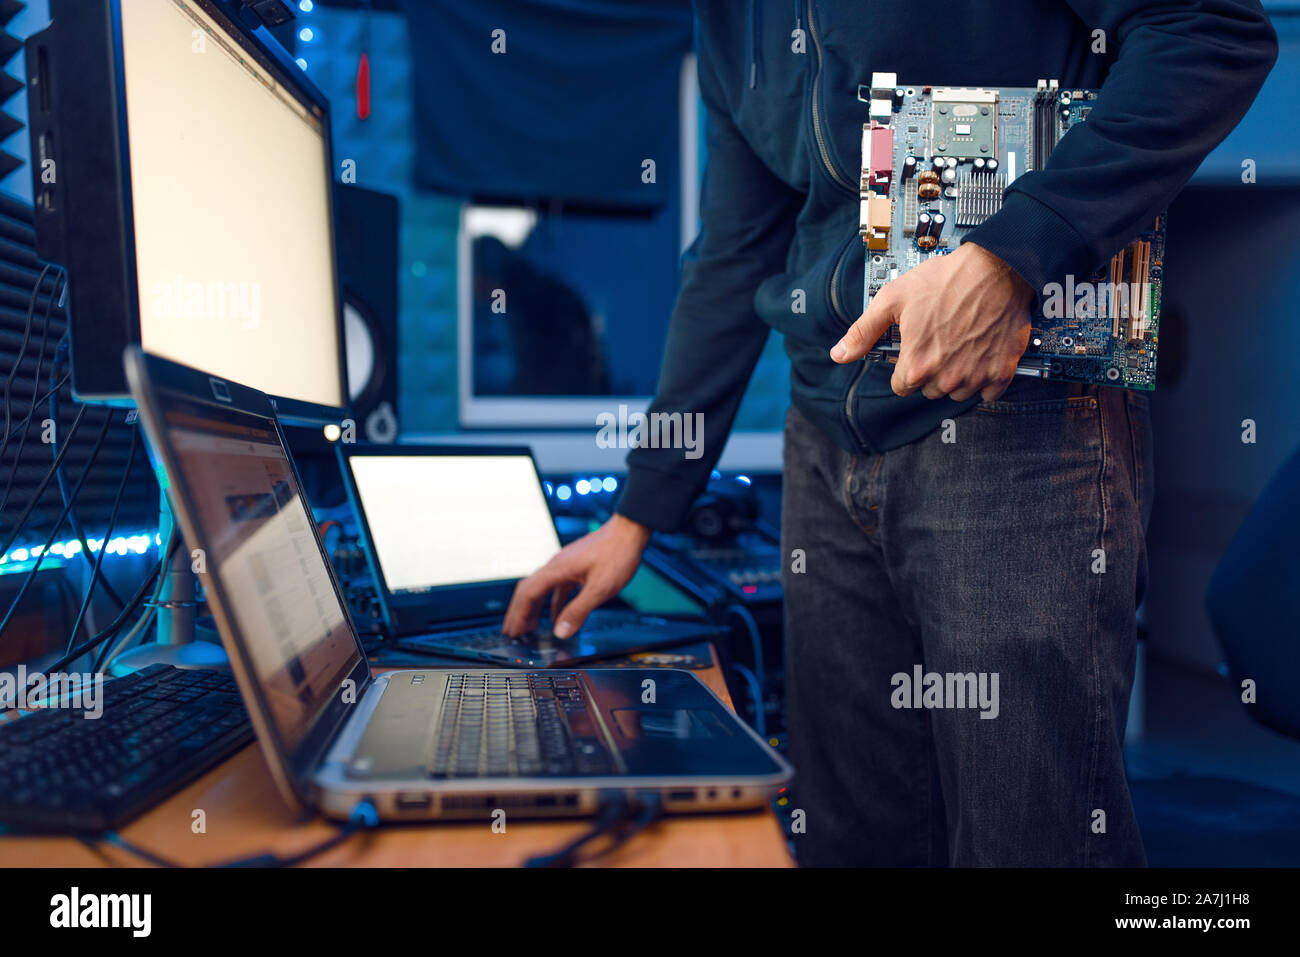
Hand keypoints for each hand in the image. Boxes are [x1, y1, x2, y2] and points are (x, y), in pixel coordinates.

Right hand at [502, 514, 651, 638]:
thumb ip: (579, 610)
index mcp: (557, 570)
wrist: (630, 531)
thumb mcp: (600, 588)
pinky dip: (552, 602)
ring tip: (529, 628)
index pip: (528, 594)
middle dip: (519, 613)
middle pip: (528, 590)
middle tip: (512, 632)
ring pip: (541, 588)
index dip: (518, 615)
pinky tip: (556, 615)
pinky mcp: (574, 566)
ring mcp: (564, 565)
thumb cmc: (617, 554)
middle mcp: (556, 565)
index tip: (513, 632)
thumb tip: (560, 632)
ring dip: (534, 608)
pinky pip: (556, 587)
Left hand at [829, 241, 1033, 402]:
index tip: (914, 352)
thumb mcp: (892, 299)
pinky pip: (989, 392)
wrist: (996, 267)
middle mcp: (946, 377)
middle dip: (930, 370)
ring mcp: (976, 377)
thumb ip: (863, 331)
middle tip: (938, 341)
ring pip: (958, 392)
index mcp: (916, 365)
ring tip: (959, 345)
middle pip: (929, 390)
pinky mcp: (1001, 372)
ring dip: (956, 376)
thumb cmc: (946, 279)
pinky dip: (985, 378)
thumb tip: (839, 354)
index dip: (904, 368)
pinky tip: (981, 354)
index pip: (902, 387)